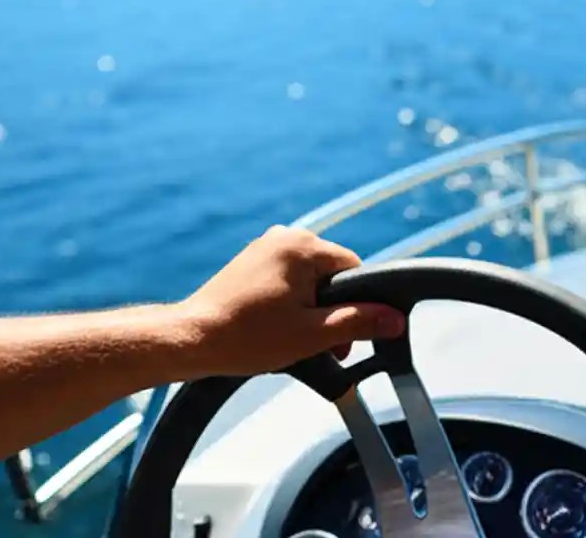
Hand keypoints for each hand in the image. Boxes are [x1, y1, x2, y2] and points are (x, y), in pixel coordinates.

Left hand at [175, 226, 404, 376]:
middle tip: (319, 347)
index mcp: (303, 246)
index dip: (356, 307)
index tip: (342, 338)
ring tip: (292, 341)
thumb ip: (359, 322)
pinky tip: (276, 330)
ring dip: (311, 311)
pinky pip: (287, 281)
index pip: (354, 271)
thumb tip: (396, 319)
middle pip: (331, 276)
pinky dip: (290, 305)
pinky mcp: (250, 262)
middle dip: (331, 312)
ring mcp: (264, 248)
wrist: (190, 340)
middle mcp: (284, 237)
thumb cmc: (247, 337)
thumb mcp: (312, 335)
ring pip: (309, 281)